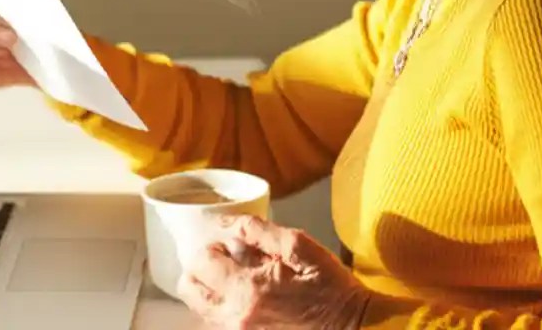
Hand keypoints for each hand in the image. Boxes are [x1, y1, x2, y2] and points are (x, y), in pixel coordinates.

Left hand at [179, 215, 367, 329]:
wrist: (352, 327)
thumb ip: (257, 231)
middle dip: (199, 269)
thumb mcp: (299, 246)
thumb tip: (225, 222)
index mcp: (248, 289)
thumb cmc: (330, 288)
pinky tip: (246, 297)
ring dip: (210, 289)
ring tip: (237, 278)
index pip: (200, 262)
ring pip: (200, 308)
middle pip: (189, 290)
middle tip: (224, 260)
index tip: (228, 245)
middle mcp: (237, 316)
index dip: (211, 247)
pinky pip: (218, 322)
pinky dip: (223, 306)